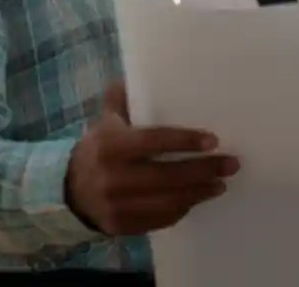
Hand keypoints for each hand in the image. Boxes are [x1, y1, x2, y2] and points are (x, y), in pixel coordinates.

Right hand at [65, 82, 240, 234]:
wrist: (67, 190)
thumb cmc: (99, 149)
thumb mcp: (106, 121)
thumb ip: (123, 99)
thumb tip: (137, 71)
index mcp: (110, 146)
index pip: (154, 142)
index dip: (185, 141)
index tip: (213, 141)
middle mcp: (112, 177)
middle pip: (167, 176)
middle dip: (204, 171)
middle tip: (231, 164)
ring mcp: (115, 205)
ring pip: (166, 202)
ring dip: (198, 193)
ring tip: (221, 184)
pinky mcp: (120, 226)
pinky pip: (158, 220)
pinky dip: (180, 209)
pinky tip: (196, 198)